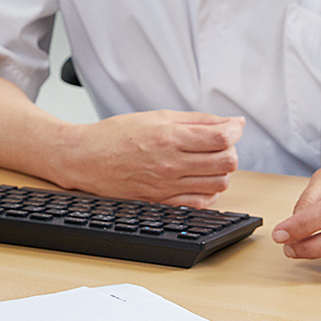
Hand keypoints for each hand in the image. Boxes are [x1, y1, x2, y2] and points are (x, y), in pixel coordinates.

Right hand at [54, 111, 243, 205]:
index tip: (232, 128)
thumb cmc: (116, 135)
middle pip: (225, 162)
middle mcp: (170, 164)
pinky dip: (208, 192)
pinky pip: (200, 203)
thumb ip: (198, 120)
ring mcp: (167, 186)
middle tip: (219, 144)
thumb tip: (232, 122)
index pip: (221, 138)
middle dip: (230, 150)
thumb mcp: (157, 117)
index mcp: (169, 138)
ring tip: (208, 162)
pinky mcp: (162, 202)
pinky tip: (199, 180)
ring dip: (221, 172)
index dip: (234, 131)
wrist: (86, 158)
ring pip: (218, 184)